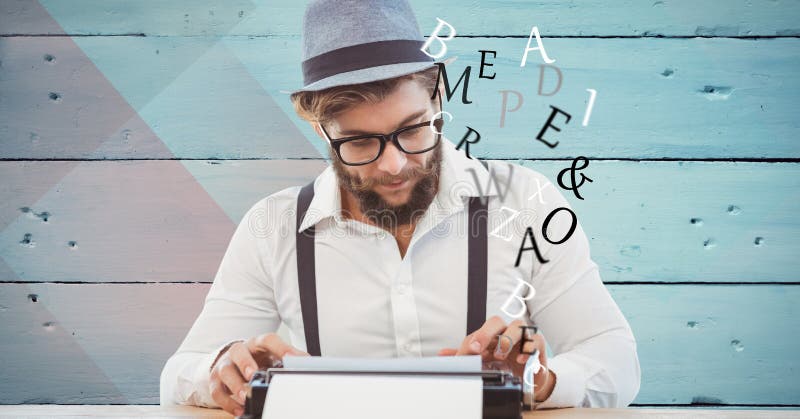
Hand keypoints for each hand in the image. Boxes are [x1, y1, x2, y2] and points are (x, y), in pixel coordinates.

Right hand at [209, 333, 308, 416]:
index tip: (291, 358)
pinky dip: (227, 402)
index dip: (280, 348)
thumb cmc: (257, 358)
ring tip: (246, 396)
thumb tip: (309, 363)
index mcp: (257, 343)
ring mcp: (225, 364)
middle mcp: (239, 351)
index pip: (268, 340)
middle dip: (246, 363)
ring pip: (226, 371)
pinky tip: (239, 409)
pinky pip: (217, 391)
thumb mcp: (273, 355)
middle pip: (239, 351)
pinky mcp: (215, 380)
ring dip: (236, 385)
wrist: (233, 360)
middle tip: (254, 374)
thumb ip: (288, 358)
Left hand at [437, 315, 554, 401]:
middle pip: (496, 321)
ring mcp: (524, 336)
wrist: (529, 378)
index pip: (481, 330)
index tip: (467, 351)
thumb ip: (466, 356)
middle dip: (485, 333)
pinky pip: (536, 340)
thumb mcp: (485, 361)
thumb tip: (443, 354)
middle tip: (477, 348)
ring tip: (499, 355)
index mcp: (493, 334)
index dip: (473, 339)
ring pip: (518, 325)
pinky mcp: (538, 345)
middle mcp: (507, 331)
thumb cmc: (507, 364)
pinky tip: (519, 359)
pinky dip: (527, 348)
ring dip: (507, 339)